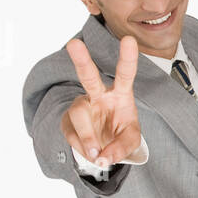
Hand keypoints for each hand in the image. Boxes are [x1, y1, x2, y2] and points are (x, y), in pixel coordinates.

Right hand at [61, 34, 141, 165]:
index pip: (125, 74)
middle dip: (81, 60)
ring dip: (88, 137)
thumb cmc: (121, 134)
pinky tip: (90, 153)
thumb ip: (121, 148)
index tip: (129, 40)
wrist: (103, 146)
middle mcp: (98, 95)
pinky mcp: (67, 120)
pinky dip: (83, 149)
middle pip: (88, 76)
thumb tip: (102, 157)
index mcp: (120, 94)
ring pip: (79, 114)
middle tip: (73, 44)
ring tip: (95, 153)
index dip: (127, 58)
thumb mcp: (131, 141)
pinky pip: (72, 134)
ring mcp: (80, 106)